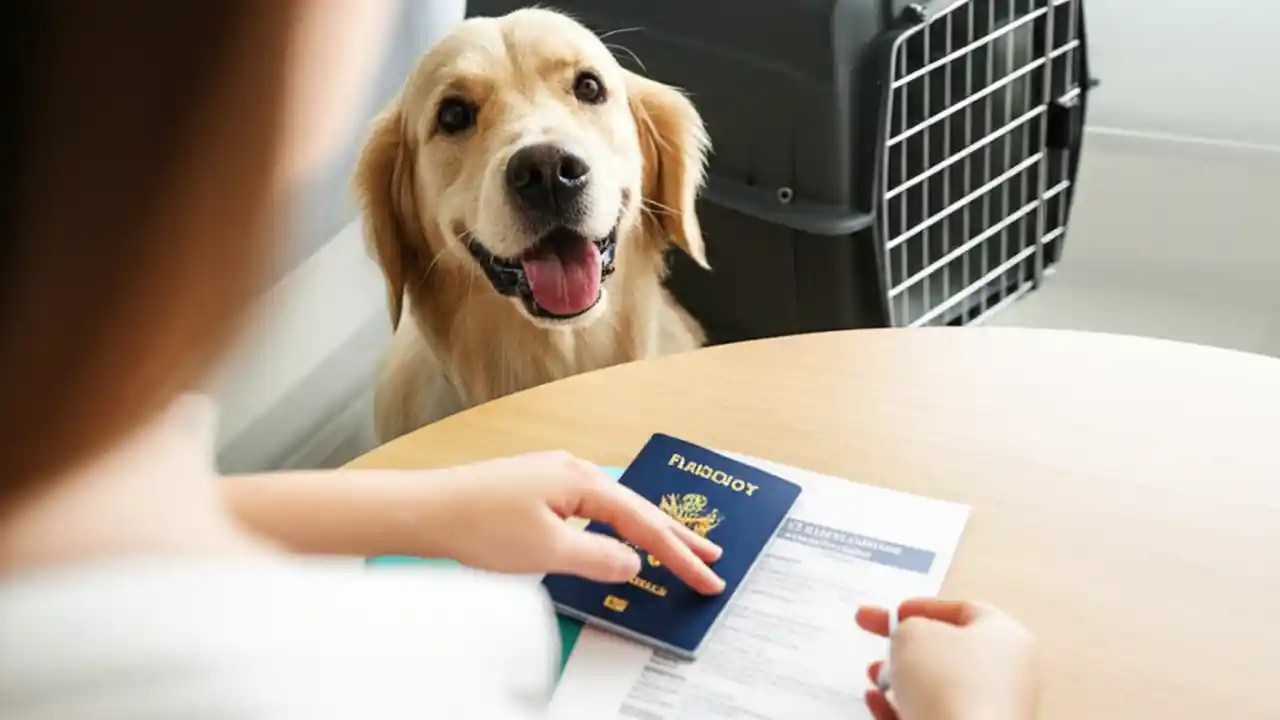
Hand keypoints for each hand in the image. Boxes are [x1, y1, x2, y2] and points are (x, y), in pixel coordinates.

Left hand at [419, 451, 724, 593]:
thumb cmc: (480, 525)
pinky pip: (593, 508)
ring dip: (648, 530)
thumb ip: (598, 559)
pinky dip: (617, 526)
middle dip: (676, 536)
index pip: (643, 523)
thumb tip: (634, 563)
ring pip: (615, 508)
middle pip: (637, 508)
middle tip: (713, 559)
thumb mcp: (547, 552)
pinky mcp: (538, 488)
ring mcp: (555, 477)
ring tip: (679, 549)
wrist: (428, 509)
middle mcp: (574, 471)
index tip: (707, 577)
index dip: (679, 554)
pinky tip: (621, 536)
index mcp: (582, 482)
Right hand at [855, 599, 1037, 719]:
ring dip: (901, 680)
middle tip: (878, 644)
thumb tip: (908, 641)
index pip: (963, 611)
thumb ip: (906, 628)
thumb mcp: (913, 635)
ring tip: (874, 678)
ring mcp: (993, 711)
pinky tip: (877, 702)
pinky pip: (936, 717)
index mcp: (1005, 637)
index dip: (923, 608)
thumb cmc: (947, 684)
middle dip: (905, 649)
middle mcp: (1008, 674)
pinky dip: (904, 708)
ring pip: (940, 689)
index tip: (892, 612)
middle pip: (949, 652)